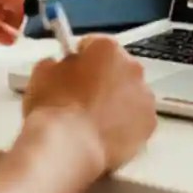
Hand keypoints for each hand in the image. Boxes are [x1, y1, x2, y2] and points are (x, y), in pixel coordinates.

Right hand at [23, 36, 156, 173]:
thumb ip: (56, 64)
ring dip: (117, 102)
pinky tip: (105, 135)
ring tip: (93, 122)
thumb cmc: (54, 108)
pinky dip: (125, 126)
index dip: (81, 59)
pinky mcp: (150, 124)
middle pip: (118, 69)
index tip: (73, 71)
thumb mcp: (42, 74)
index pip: (95, 45)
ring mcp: (145, 97)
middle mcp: (133, 67)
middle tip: (82, 99)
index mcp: (107, 48)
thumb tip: (60, 67)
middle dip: (103, 80)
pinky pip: (137, 120)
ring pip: (130, 95)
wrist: (68, 147)